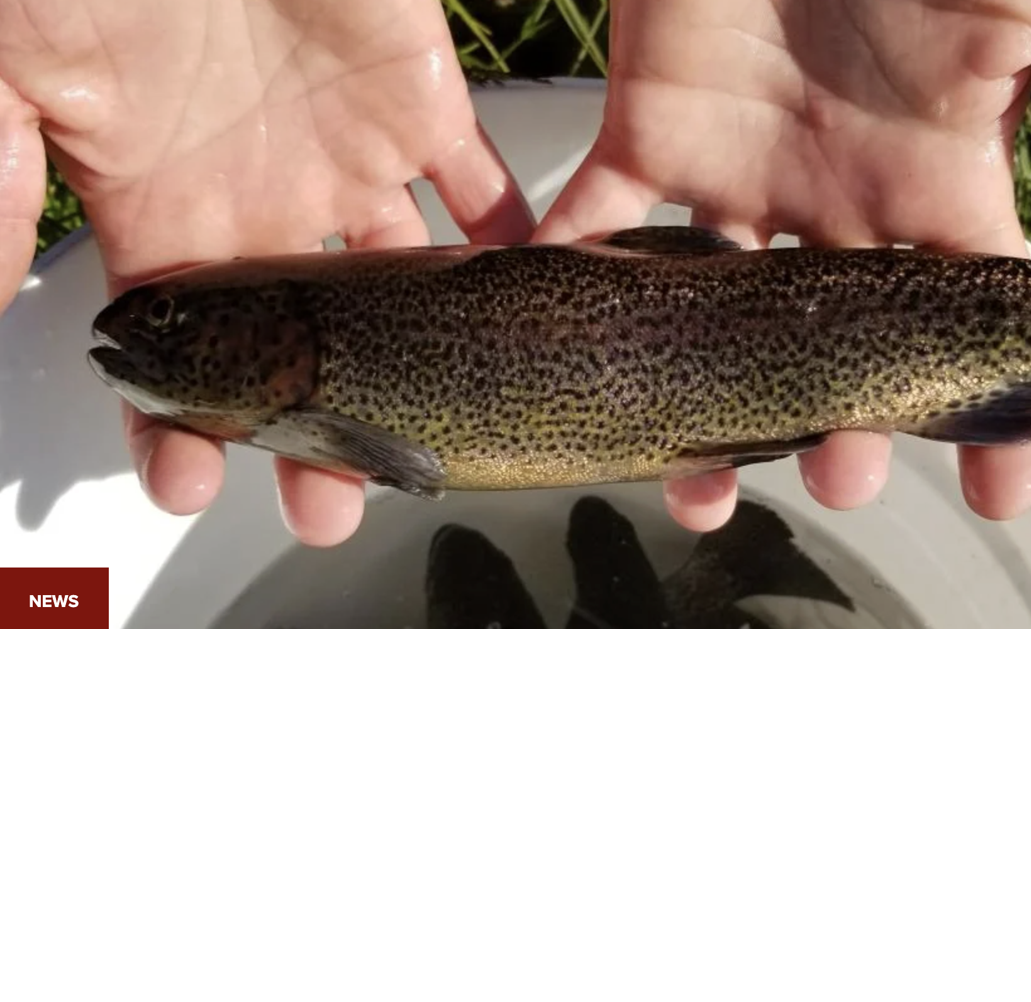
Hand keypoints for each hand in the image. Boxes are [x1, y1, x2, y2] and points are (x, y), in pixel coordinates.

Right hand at [0, 0, 533, 544]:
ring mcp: (343, 154)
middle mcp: (259, 199)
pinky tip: (533, 315)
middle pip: (300, 343)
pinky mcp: (419, 100)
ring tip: (451, 445)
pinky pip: (481, 192)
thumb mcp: (6, 67)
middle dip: (320, 423)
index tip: (194, 484)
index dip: (181, 417)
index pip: (175, 344)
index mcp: (158, 205)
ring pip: (399, 293)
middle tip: (340, 501)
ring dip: (428, 367)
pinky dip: (514, 252)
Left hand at [538, 0, 1030, 530]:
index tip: (1000, 491)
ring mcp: (747, 175)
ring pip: (723, 324)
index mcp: (945, 184)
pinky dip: (571, 285)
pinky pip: (599, 225)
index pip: (977, 324)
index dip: (990, 410)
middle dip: (844, 426)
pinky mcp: (651, 130)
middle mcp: (847, 202)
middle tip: (840, 476)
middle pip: (842, 349)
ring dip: (710, 406)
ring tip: (702, 483)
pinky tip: (565, 362)